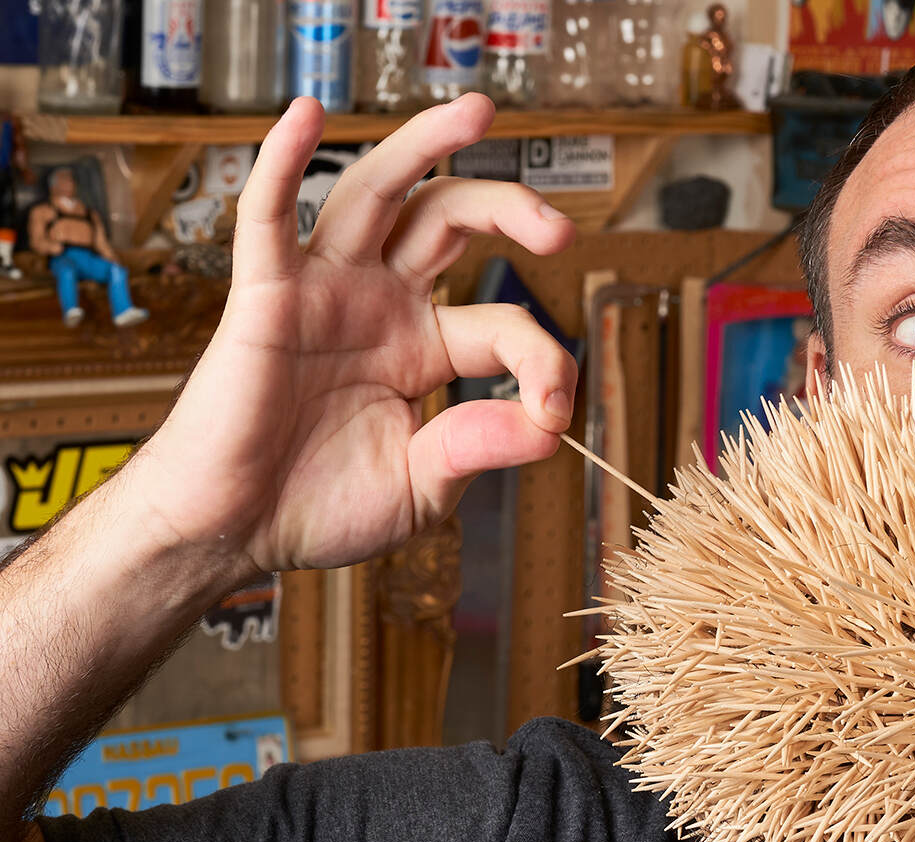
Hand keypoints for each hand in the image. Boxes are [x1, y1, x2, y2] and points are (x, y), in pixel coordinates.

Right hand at [124, 94, 575, 580]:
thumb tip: (548, 429)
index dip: (543, 362)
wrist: (233, 533)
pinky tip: (305, 115)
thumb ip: (479, 449)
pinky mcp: (266, 297)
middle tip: (560, 227)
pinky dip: (283, 162)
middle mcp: (379, 305)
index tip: (554, 414)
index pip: (503, 326)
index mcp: (423, 347)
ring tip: (476, 112)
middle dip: (509, 208)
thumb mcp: (422, 487)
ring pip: (376, 192)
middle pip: (449, 221)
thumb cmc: (316, 507)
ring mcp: (325, 292)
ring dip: (425, 146)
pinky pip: (268, 218)